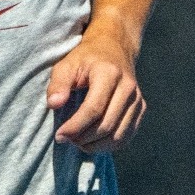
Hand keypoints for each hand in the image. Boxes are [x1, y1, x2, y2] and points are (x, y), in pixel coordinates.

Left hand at [47, 38, 145, 154]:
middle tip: (66, 139)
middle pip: (107, 125)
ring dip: (96, 145)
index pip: (93, 109)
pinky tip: (92, 142)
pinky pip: (127, 136)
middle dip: (83, 138)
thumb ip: (58, 84)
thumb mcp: (66, 65)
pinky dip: (109, 145)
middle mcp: (128, 87)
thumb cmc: (86, 58)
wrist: (114, 48)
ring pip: (118, 136)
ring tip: (78, 142)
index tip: (60, 135)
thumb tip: (53, 105)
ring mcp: (137, 99)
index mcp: (109, 73)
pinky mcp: (141, 108)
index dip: (75, 127)